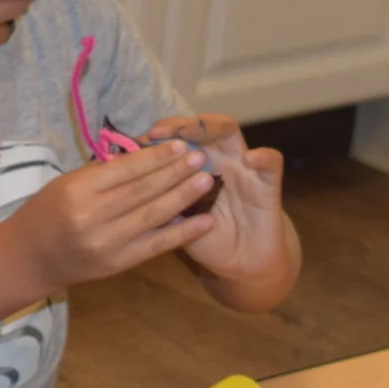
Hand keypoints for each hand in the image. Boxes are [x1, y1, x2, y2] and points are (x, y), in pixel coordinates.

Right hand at [0, 140, 214, 294]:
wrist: (28, 259)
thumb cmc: (45, 213)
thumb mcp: (65, 184)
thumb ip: (103, 173)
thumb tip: (145, 154)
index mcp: (77, 191)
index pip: (125, 170)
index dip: (156, 157)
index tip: (180, 145)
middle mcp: (92, 217)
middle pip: (143, 190)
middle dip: (176, 172)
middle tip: (201, 158)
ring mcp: (106, 243)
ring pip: (153, 215)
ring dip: (184, 197)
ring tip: (206, 180)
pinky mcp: (117, 263)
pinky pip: (156, 245)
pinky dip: (183, 233)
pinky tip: (205, 221)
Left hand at [144, 114, 291, 286]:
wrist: (241, 261)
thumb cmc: (203, 238)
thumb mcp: (172, 220)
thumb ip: (153, 199)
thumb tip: (117, 185)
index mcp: (193, 164)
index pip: (174, 138)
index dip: (157, 138)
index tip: (137, 141)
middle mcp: (217, 158)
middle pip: (199, 128)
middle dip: (179, 126)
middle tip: (160, 132)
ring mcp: (244, 167)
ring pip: (231, 133)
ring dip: (213, 129)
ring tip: (198, 131)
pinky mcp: (268, 183)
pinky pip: (271, 163)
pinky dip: (263, 157)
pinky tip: (250, 158)